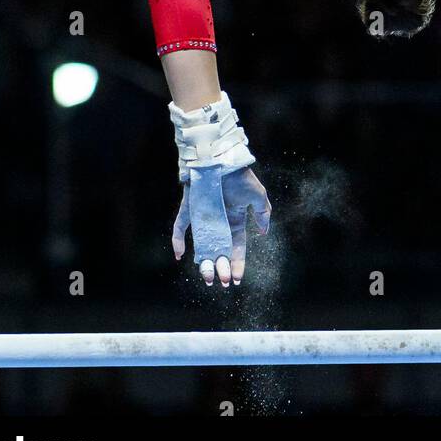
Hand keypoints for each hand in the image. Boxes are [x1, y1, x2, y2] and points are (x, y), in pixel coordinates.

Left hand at [172, 164, 271, 286]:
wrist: (223, 158)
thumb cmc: (241, 177)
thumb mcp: (258, 196)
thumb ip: (263, 213)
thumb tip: (263, 232)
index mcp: (235, 220)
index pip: (236, 247)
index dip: (237, 263)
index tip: (236, 279)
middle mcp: (218, 222)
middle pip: (219, 251)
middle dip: (221, 267)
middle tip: (222, 281)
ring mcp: (203, 217)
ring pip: (201, 245)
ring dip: (203, 262)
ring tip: (207, 277)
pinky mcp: (189, 210)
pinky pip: (180, 227)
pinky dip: (177, 240)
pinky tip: (179, 254)